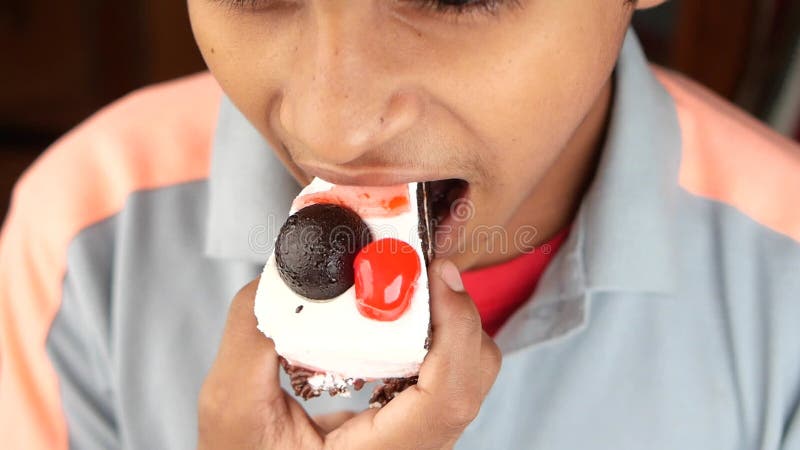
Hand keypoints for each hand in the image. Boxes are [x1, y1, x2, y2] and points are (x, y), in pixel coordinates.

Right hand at [197, 259, 501, 449]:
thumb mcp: (233, 407)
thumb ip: (253, 337)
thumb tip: (287, 273)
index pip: (447, 399)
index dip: (456, 330)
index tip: (438, 275)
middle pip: (470, 378)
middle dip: (454, 313)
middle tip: (422, 267)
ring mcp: (417, 439)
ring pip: (464, 373)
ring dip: (444, 320)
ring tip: (407, 285)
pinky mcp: (411, 423)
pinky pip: (442, 373)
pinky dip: (430, 334)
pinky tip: (396, 316)